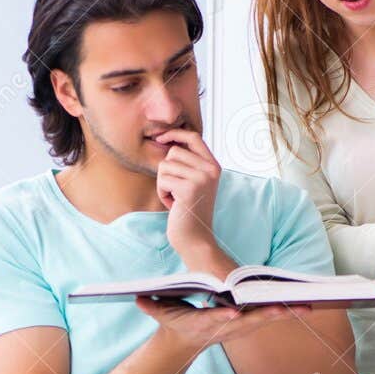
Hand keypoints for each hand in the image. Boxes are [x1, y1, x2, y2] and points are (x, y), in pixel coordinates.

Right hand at [136, 297, 308, 351]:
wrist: (183, 343)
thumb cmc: (173, 321)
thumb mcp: (159, 313)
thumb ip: (150, 305)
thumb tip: (138, 298)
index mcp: (204, 323)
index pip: (215, 320)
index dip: (224, 318)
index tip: (233, 313)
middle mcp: (225, 327)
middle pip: (249, 321)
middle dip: (267, 315)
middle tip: (286, 309)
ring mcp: (237, 327)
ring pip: (264, 320)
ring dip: (285, 313)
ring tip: (307, 306)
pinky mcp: (247, 324)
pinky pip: (269, 317)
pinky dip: (286, 311)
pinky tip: (305, 305)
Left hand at [153, 128, 221, 260]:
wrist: (195, 239)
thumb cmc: (188, 211)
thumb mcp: (193, 183)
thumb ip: (188, 163)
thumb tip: (168, 141)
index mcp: (214, 166)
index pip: (194, 137)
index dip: (175, 134)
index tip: (161, 138)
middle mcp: (211, 169)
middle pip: (174, 151)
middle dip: (166, 171)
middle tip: (175, 190)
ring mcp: (202, 178)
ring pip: (165, 165)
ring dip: (163, 183)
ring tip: (175, 198)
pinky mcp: (189, 188)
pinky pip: (162, 180)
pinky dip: (162, 193)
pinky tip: (173, 205)